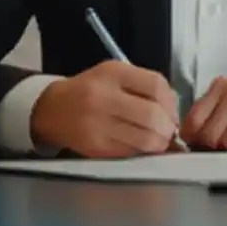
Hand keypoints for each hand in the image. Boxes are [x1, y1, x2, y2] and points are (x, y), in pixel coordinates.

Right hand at [30, 60, 179, 157]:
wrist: (53, 110)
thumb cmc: (91, 90)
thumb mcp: (114, 75)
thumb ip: (144, 86)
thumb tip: (173, 113)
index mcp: (112, 73)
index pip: (155, 85)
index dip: (171, 103)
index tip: (172, 113)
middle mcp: (103, 97)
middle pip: (152, 115)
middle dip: (167, 127)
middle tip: (169, 132)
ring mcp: (97, 124)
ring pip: (144, 139)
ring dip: (159, 143)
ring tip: (158, 141)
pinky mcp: (95, 147)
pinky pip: (130, 152)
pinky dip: (142, 151)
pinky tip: (141, 147)